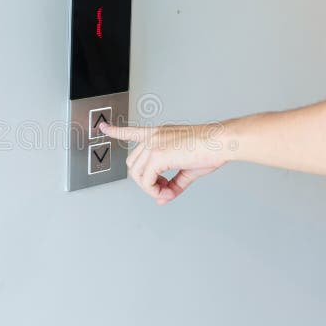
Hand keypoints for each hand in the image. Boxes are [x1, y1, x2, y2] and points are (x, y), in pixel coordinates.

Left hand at [98, 122, 227, 204]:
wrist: (221, 142)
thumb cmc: (211, 150)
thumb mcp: (189, 169)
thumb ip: (172, 184)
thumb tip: (162, 198)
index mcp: (159, 134)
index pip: (131, 131)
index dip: (116, 130)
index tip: (104, 127)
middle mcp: (153, 136)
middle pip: (133, 164)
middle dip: (145, 181)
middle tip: (164, 188)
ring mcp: (154, 144)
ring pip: (136, 173)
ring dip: (149, 187)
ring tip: (167, 190)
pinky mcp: (157, 155)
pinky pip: (146, 180)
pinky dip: (154, 189)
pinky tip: (167, 190)